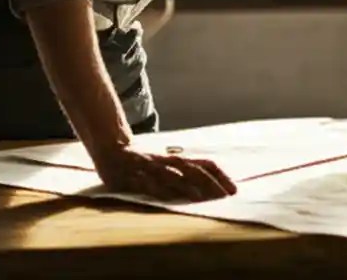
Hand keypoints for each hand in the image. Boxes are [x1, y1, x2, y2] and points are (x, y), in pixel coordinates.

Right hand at [92, 146, 236, 201]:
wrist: (112, 148)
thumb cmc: (144, 161)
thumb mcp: (168, 164)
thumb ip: (186, 174)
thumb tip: (212, 186)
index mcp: (178, 159)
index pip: (205, 164)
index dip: (220, 176)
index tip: (234, 189)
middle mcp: (167, 162)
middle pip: (192, 170)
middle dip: (209, 183)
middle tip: (224, 197)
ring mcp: (150, 168)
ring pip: (171, 176)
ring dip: (186, 187)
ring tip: (200, 198)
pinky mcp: (132, 176)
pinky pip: (146, 183)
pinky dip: (158, 189)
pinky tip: (166, 197)